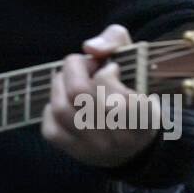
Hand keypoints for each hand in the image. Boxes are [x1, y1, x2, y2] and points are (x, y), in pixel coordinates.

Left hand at [41, 24, 158, 168]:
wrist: (134, 142)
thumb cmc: (133, 90)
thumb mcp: (136, 59)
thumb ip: (116, 40)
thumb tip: (90, 47)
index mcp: (144, 117)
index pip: (115, 92)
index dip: (107, 71)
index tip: (112, 68)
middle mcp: (121, 139)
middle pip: (78, 93)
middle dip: (76, 67)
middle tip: (86, 65)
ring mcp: (96, 149)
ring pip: (60, 108)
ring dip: (60, 83)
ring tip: (72, 79)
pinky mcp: (75, 152)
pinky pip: (50, 127)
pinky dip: (51, 108)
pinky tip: (67, 102)